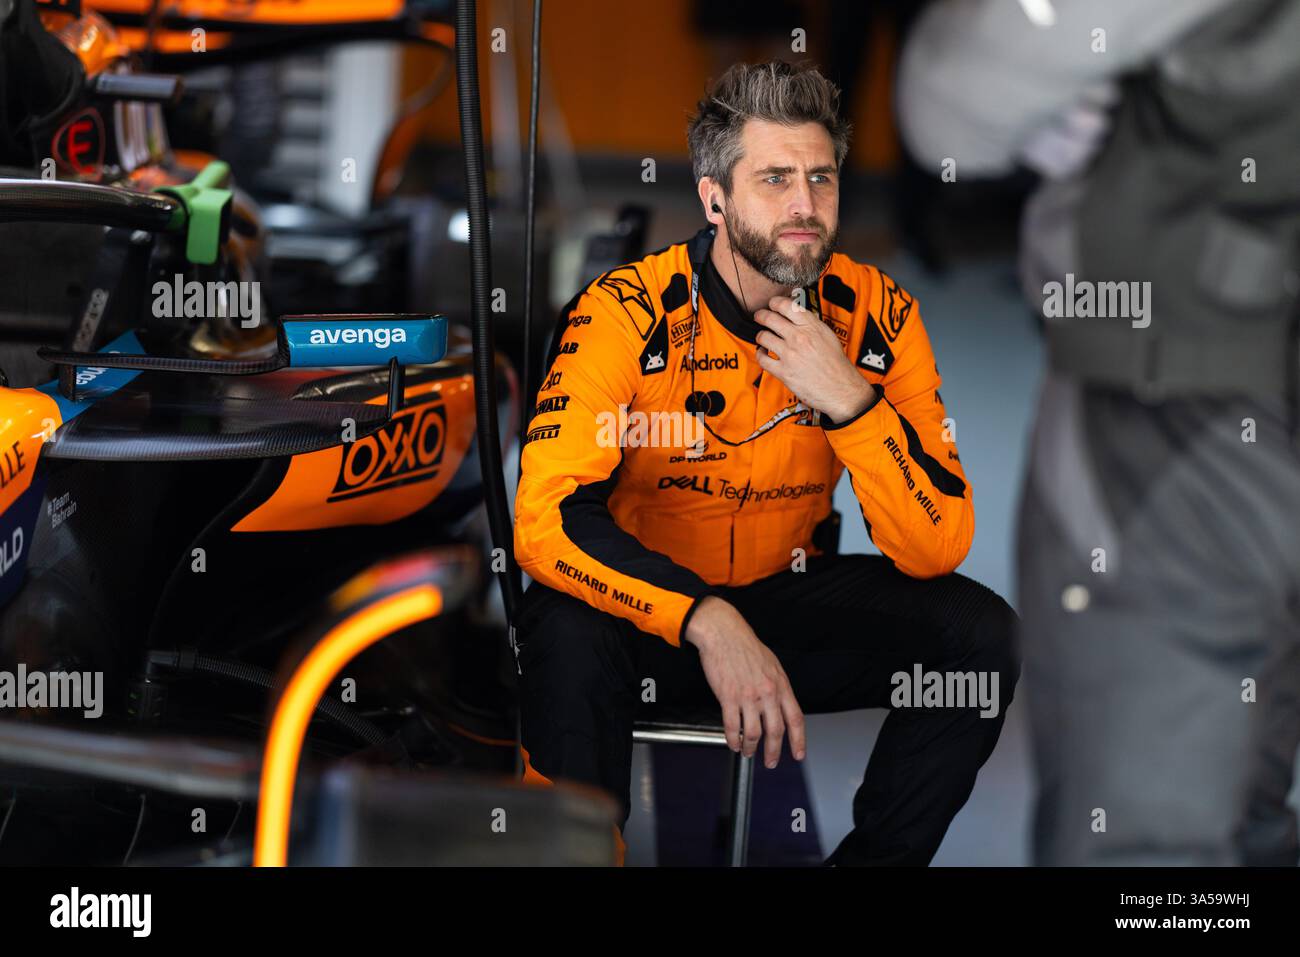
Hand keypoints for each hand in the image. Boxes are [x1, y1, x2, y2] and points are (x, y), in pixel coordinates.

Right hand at [684, 596, 805, 766]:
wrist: (724, 633)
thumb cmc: (746, 646)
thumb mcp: (772, 665)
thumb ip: (778, 686)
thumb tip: (781, 705)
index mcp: (781, 685)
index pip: (795, 719)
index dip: (799, 740)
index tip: (798, 754)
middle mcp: (767, 693)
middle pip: (776, 731)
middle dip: (774, 751)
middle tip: (771, 762)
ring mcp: (748, 696)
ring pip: (753, 732)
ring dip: (751, 748)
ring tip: (748, 753)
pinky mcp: (728, 697)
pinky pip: (732, 726)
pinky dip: (733, 739)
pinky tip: (733, 743)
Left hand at [754, 295, 875, 421]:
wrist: (841, 388)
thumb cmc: (836, 365)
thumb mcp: (828, 335)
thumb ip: (811, 324)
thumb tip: (796, 316)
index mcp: (812, 326)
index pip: (786, 305)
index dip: (774, 302)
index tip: (772, 304)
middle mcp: (799, 338)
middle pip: (770, 318)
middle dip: (761, 315)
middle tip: (759, 316)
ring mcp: (790, 354)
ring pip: (763, 337)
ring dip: (760, 336)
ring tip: (763, 337)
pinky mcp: (784, 372)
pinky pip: (762, 359)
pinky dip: (760, 354)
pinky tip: (764, 353)